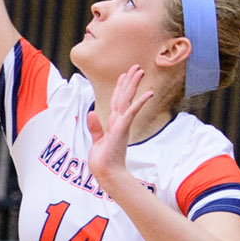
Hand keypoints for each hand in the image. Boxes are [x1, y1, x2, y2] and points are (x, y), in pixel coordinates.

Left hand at [85, 64, 153, 189]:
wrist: (107, 174)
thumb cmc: (103, 161)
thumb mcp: (97, 141)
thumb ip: (95, 127)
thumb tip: (91, 113)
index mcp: (114, 124)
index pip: (117, 101)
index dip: (120, 87)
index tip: (123, 75)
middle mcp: (119, 122)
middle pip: (124, 97)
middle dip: (129, 81)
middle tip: (137, 67)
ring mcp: (122, 125)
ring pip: (127, 100)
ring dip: (133, 85)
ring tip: (140, 71)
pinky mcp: (122, 129)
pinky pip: (131, 113)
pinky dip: (139, 103)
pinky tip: (148, 94)